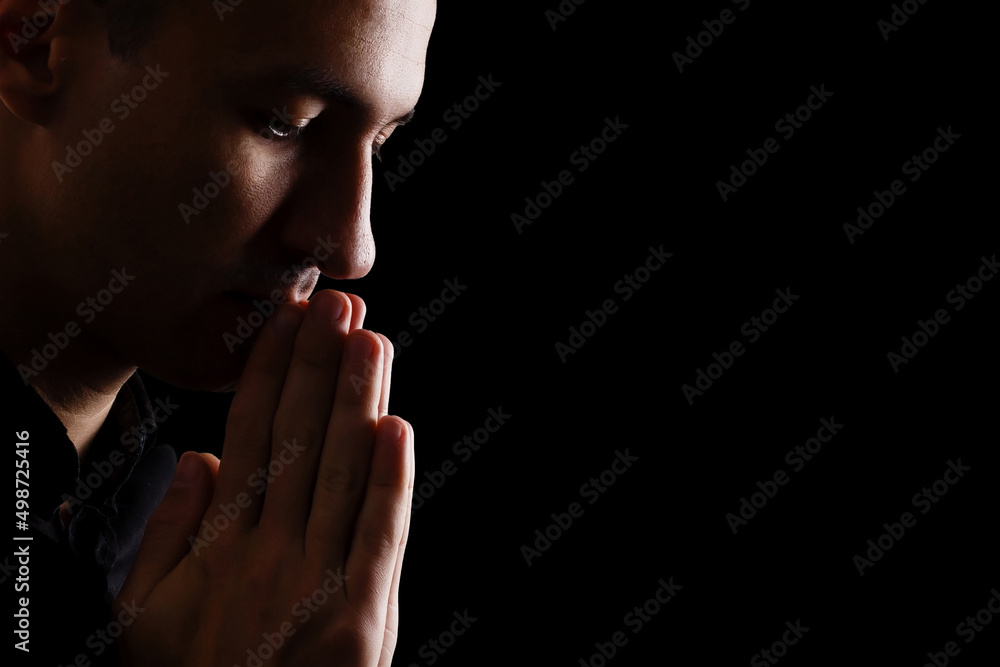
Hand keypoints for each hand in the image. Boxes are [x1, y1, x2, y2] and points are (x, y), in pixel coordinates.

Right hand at [114, 290, 413, 666]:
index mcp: (220, 543)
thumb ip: (169, 533)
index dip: (271, 372)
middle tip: (339, 304)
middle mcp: (267, 552)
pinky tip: (397, 429)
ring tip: (370, 341)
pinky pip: (378, 537)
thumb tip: (195, 457)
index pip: (250, 435)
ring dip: (357, 402)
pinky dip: (390, 482)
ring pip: (340, 473)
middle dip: (319, 366)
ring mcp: (316, 583)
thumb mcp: (146, 614)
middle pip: (299, 439)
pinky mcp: (360, 619)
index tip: (287, 321)